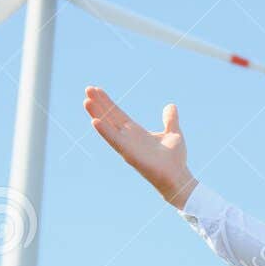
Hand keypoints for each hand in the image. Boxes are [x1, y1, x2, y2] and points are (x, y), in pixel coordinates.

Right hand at [83, 86, 196, 208]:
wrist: (178, 177)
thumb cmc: (175, 159)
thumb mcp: (173, 133)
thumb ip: (170, 120)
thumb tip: (170, 106)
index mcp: (136, 132)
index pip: (118, 114)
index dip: (107, 102)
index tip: (97, 90)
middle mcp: (128, 138)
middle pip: (110, 117)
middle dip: (99, 104)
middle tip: (88, 88)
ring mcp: (127, 146)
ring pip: (108, 127)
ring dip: (97, 114)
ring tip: (86, 101)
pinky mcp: (129, 154)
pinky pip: (114, 141)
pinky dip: (104, 131)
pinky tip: (94, 121)